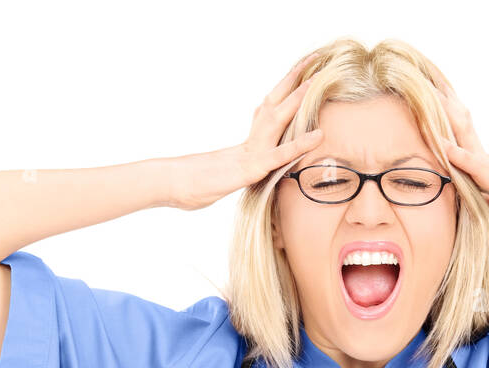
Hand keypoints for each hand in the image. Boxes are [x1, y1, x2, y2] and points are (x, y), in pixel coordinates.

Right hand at [169, 54, 324, 210]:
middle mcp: (249, 143)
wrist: (170, 185)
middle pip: (275, 105)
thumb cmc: (191, 186)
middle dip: (294, 82)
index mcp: (246, 145)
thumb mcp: (222, 179)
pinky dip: (298, 145)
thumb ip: (236, 174)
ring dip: (298, 100)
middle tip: (314, 59)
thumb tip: (241, 174)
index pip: (269, 113)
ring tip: (318, 81)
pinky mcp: (250, 169)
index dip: (286, 94)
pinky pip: (278, 155)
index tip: (302, 74)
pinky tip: (317, 136)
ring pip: (278, 120)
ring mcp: (250, 153)